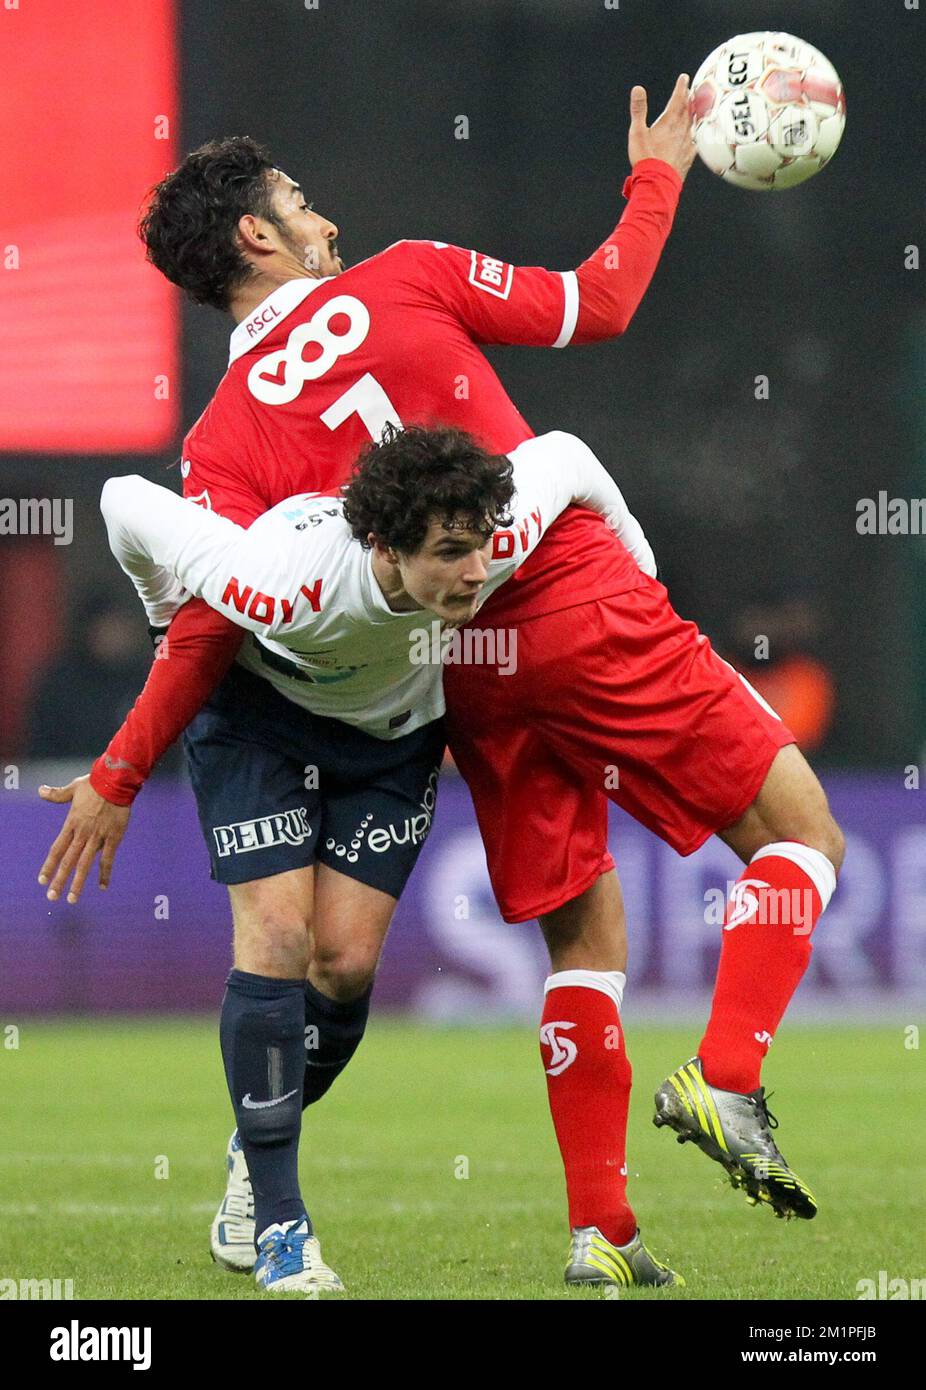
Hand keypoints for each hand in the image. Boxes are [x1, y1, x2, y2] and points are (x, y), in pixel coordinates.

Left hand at [37, 775, 130, 903]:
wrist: (116, 781)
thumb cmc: (95, 784)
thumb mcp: (73, 788)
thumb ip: (56, 794)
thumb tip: (40, 790)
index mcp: (72, 823)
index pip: (57, 849)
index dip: (49, 866)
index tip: (42, 880)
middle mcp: (82, 833)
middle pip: (68, 861)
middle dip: (59, 881)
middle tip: (52, 897)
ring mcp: (98, 837)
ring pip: (85, 864)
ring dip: (78, 883)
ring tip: (72, 899)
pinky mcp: (113, 837)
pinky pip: (108, 859)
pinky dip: (105, 873)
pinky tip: (102, 887)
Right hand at [628, 73, 696, 180]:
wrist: (657, 183)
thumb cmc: (645, 158)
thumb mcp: (637, 132)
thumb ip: (638, 110)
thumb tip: (637, 88)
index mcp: (668, 122)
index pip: (677, 100)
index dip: (681, 88)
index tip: (684, 78)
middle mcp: (681, 131)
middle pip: (688, 110)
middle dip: (689, 99)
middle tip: (691, 90)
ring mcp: (686, 144)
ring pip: (693, 124)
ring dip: (694, 114)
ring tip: (695, 109)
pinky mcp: (687, 157)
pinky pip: (695, 142)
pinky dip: (696, 135)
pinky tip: (696, 137)